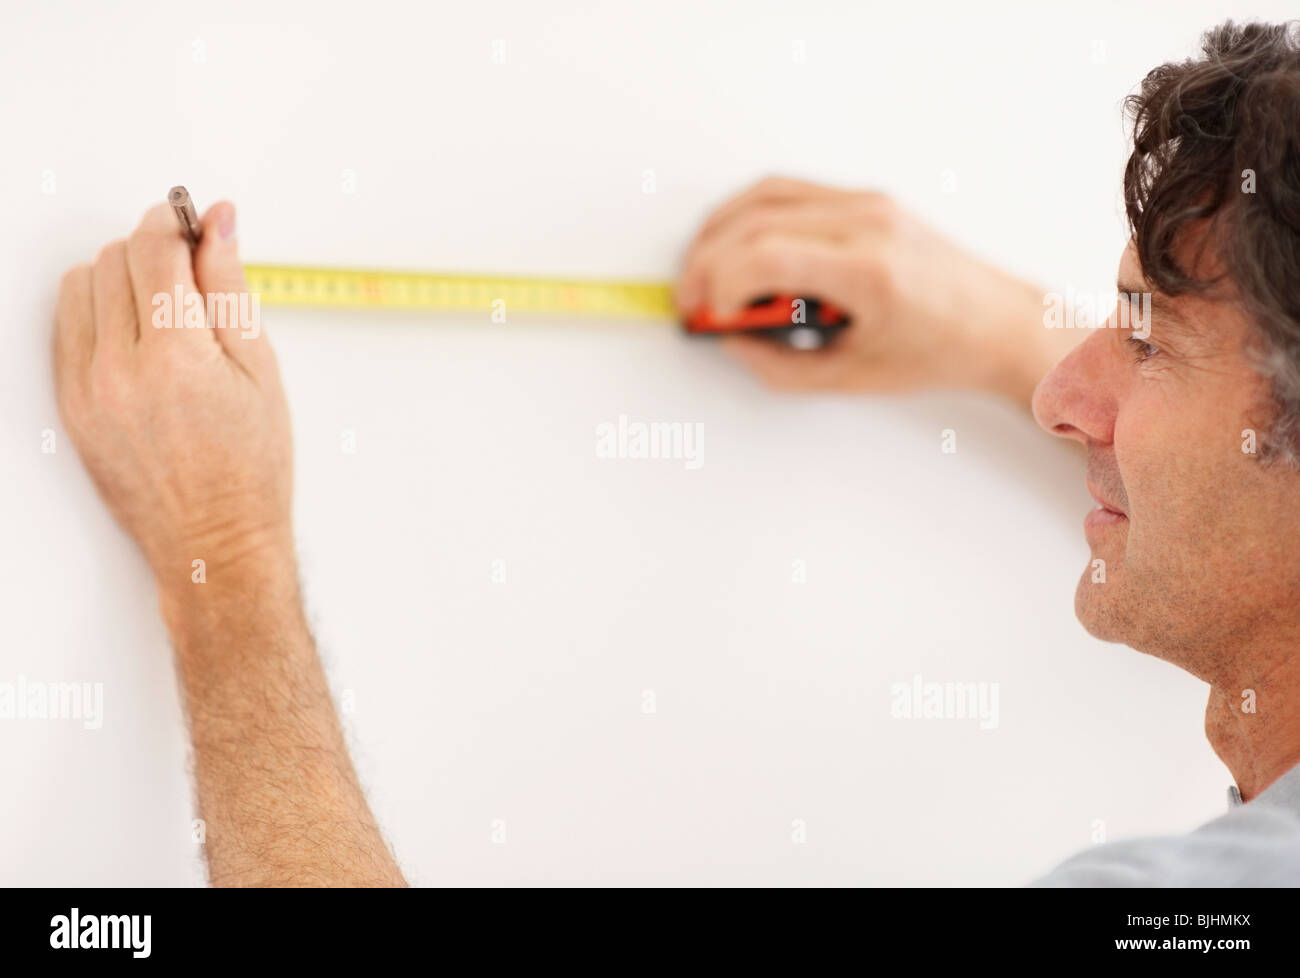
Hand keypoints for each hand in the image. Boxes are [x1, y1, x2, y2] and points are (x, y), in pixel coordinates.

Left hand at [54, 202, 292, 599]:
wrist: (214, 542)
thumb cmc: (251, 468)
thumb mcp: (261, 370)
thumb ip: (231, 289)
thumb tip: (218, 224)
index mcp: (176, 357)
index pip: (155, 249)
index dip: (176, 223)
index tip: (195, 224)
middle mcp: (119, 370)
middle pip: (115, 259)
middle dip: (154, 253)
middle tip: (192, 278)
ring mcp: (84, 389)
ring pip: (81, 285)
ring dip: (119, 280)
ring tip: (162, 312)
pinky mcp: (68, 405)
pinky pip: (65, 327)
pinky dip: (96, 314)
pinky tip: (136, 337)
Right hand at [677, 177, 1054, 402]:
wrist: (996, 322)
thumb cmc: (940, 350)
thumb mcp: (852, 377)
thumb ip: (779, 367)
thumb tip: (731, 341)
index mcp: (869, 271)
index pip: (766, 255)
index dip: (719, 285)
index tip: (708, 315)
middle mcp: (868, 223)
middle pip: (755, 221)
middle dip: (707, 261)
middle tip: (691, 299)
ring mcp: (868, 203)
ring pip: (765, 195)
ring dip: (720, 230)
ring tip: (703, 271)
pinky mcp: (866, 198)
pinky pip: (789, 191)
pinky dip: (749, 215)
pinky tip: (735, 245)